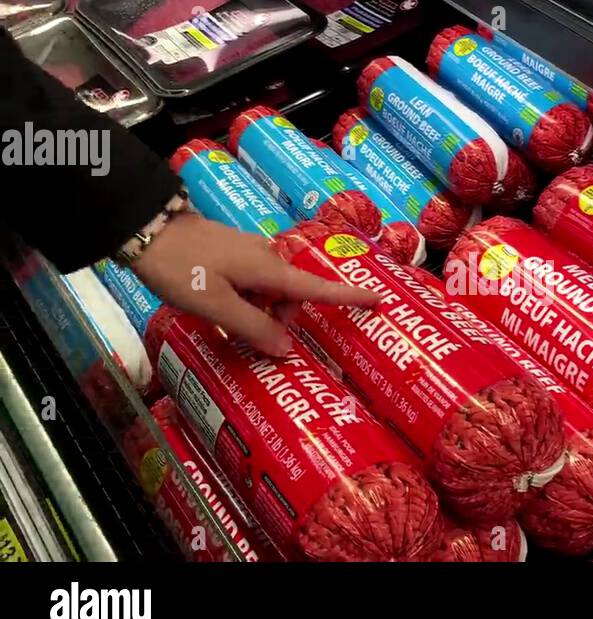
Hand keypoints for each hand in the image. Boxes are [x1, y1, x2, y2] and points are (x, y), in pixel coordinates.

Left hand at [131, 211, 378, 355]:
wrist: (145, 228)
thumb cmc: (182, 268)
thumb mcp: (216, 306)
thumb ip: (253, 328)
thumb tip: (288, 349)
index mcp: (270, 270)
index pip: (318, 288)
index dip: (349, 296)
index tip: (379, 300)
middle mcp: (267, 258)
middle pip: (291, 296)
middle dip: (279, 319)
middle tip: (245, 337)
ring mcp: (250, 254)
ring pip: (270, 292)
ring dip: (258, 311)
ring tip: (223, 321)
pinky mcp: (233, 254)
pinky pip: (253, 284)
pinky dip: (246, 301)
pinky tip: (220, 308)